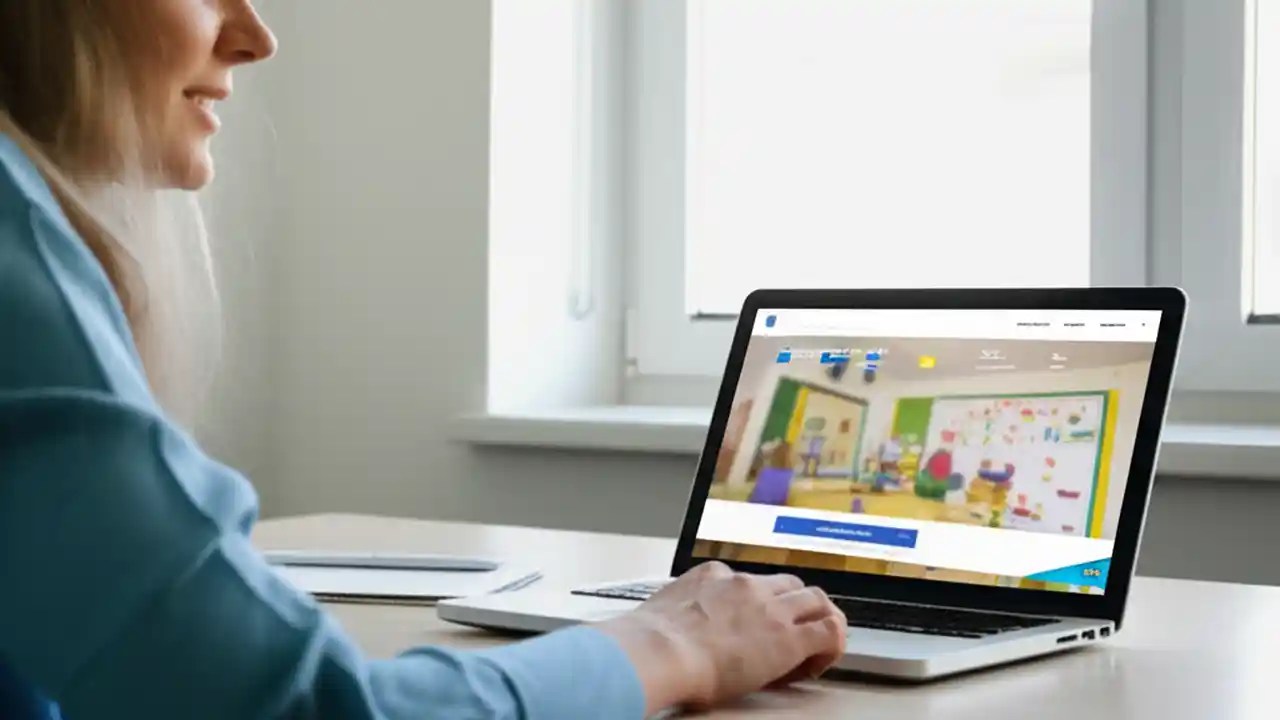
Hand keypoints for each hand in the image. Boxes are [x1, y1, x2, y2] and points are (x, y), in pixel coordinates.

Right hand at [597, 561, 846, 713]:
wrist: (659, 651)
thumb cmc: (649, 643)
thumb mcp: (660, 613)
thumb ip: (676, 613)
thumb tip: (667, 630)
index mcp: (712, 576)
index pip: (749, 582)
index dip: (758, 604)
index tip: (755, 624)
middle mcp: (745, 585)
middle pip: (788, 584)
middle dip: (795, 604)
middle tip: (795, 628)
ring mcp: (770, 608)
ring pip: (815, 599)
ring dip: (820, 617)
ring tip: (818, 642)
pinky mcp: (788, 637)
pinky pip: (829, 631)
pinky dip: (833, 642)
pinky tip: (824, 657)